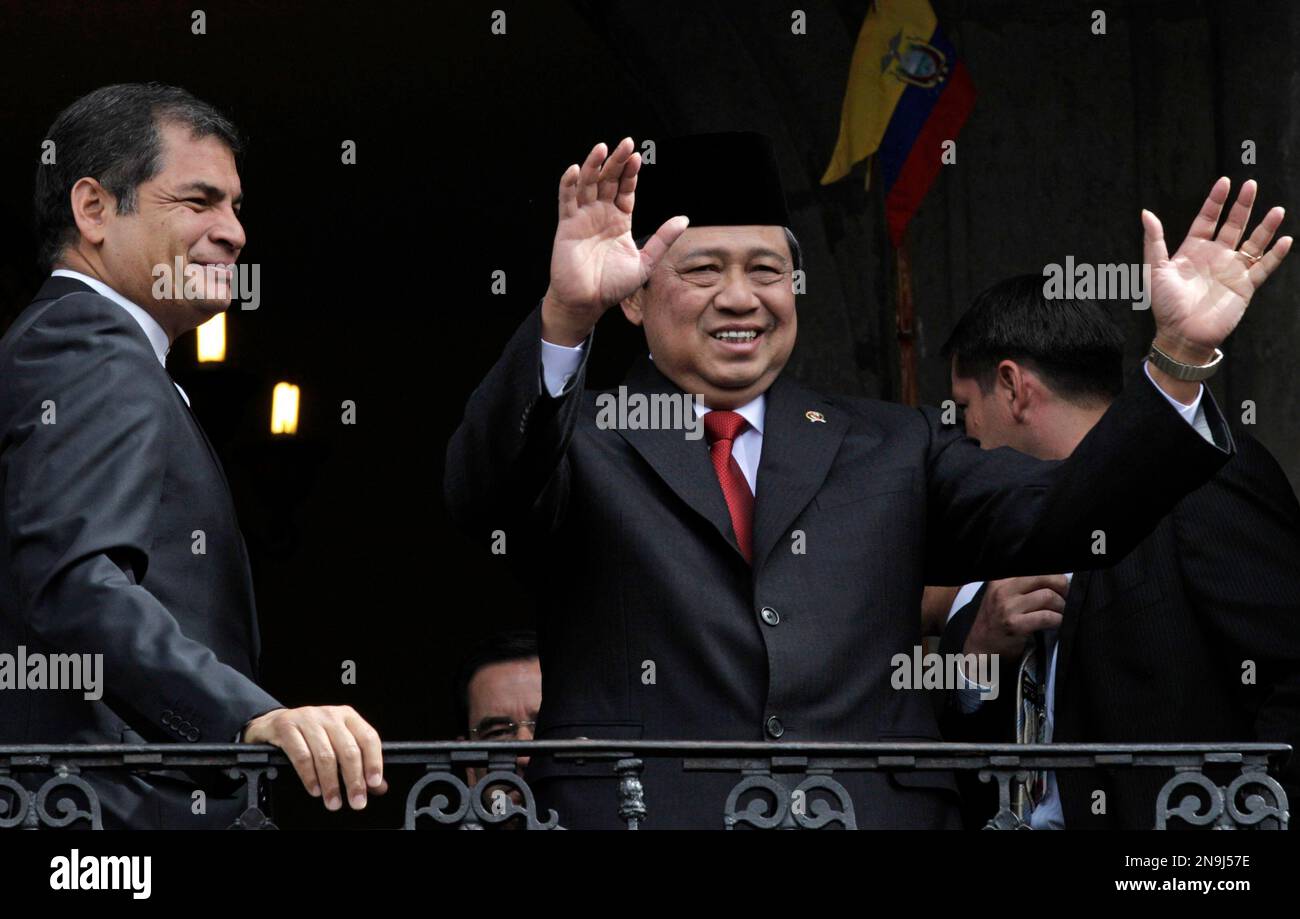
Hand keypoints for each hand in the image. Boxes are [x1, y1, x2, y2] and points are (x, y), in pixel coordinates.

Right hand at [242, 705, 387, 810]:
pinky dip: (309, 776)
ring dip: (331, 783)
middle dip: (354, 780)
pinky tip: (315, 789)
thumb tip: (379, 787)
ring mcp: (308, 719)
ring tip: (333, 801)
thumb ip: (359, 763)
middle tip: (356, 801)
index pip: (368, 738)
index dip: (373, 762)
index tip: (374, 783)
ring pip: (325, 755)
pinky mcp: (287, 727)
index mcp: (348, 716)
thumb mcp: (337, 743)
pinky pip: (302, 756)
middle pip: (348, 750)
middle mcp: (330, 715)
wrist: (275, 722)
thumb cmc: (311, 734)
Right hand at [541, 137, 688, 345]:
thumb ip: (663, 240)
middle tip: (625, 143)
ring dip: (593, 165)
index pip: (626, 190)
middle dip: (616, 162)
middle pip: (608, 181)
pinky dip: (569, 184)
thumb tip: (684, 219)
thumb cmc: (613, 286)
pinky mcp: (567, 226)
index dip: (631, 174)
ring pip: (587, 185)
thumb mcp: (645, 263)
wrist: (588, 302)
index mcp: (619, 220)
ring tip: (602, 148)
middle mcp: (601, 214)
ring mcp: (583, 218)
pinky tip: (575, 169)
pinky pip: (566, 201)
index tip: (638, 158)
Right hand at [963, 575, 1067, 659]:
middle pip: (1044, 577)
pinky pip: (1047, 617)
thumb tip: (1055, 578)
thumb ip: (1020, 585)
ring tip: (1061, 613)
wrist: (980, 647)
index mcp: (1001, 579)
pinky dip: (1058, 620)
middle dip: (1062, 587)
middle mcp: (1002, 589)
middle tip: (1067, 597)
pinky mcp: (1014, 625)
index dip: (1053, 575)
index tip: (1061, 585)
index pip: (1035, 567)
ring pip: (1048, 596)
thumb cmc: (996, 622)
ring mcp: (1007, 607)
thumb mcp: (1002, 596)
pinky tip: (1057, 624)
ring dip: (1062, 606)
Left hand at [1144, 178, 1290, 363]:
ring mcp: (1232, 270)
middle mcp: (1215, 256)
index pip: (1207, 219)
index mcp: (1193, 250)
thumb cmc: (1165, 305)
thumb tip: (1146, 213)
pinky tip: (1285, 240)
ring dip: (1265, 227)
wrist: (1181, 335)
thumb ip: (1154, 241)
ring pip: (1253, 243)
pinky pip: (1264, 267)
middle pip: (1233, 225)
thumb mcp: (1155, 270)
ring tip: (1278, 210)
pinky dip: (1275, 255)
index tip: (1224, 182)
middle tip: (1251, 185)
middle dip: (1242, 206)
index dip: (1215, 202)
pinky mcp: (1245, 286)